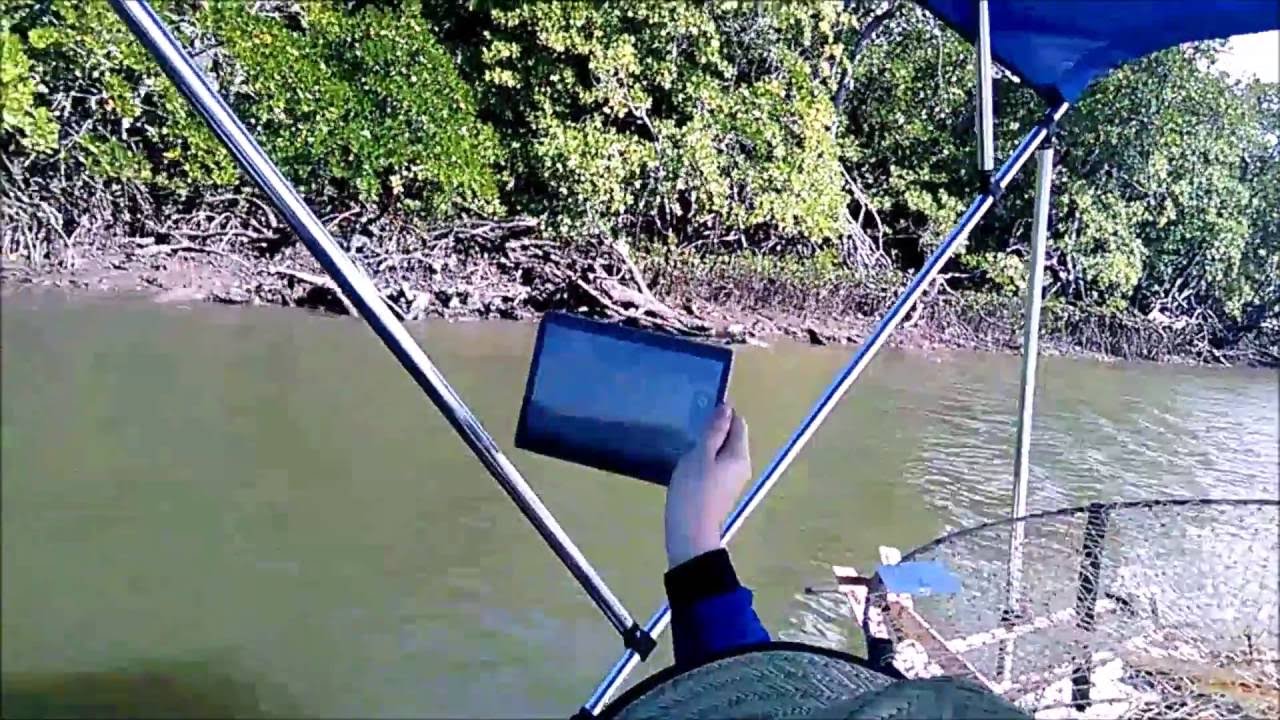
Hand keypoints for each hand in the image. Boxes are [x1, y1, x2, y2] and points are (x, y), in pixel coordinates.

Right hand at [665, 403, 750, 567]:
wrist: (689, 533)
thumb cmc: (694, 490)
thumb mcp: (700, 455)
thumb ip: (714, 432)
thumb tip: (726, 409)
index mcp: (740, 456)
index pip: (739, 424)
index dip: (723, 415)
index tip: (700, 413)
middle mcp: (741, 467)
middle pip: (732, 439)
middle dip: (714, 431)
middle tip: (690, 429)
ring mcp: (732, 481)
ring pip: (722, 454)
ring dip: (707, 447)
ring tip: (686, 446)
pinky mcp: (720, 491)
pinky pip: (715, 467)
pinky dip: (704, 462)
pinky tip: (687, 465)